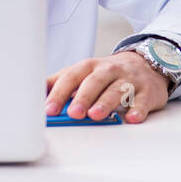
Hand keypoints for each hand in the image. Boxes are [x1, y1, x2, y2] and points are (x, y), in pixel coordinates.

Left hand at [45, 51, 169, 123]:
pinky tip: (132, 118)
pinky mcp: (147, 91)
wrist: (146, 64)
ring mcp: (129, 80)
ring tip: (96, 115)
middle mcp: (109, 71)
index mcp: (89, 67)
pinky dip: (138, 109)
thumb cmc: (108, 74)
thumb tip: (33, 94)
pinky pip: (143, 100)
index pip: (71, 77)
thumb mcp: (82, 73)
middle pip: (95, 81)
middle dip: (83, 97)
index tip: (48, 109)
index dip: (59, 93)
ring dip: (106, 102)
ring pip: (118, 89)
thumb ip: (59, 82)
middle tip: (73, 112)